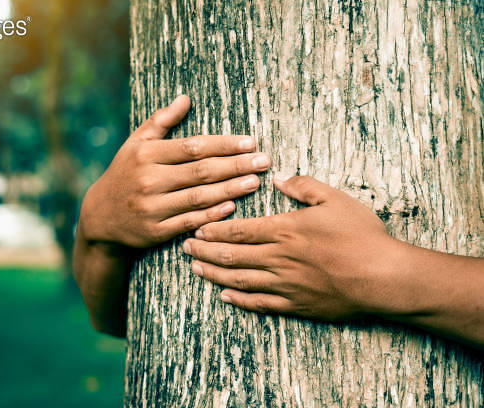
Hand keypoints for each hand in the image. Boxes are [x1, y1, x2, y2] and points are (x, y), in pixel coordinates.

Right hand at [80, 95, 270, 247]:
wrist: (99, 217)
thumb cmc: (125, 174)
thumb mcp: (135, 144)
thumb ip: (161, 121)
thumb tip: (185, 98)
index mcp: (145, 154)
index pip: (193, 147)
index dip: (224, 144)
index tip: (250, 142)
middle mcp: (148, 180)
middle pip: (201, 171)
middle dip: (236, 165)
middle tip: (263, 161)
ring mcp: (152, 207)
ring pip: (199, 197)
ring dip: (230, 189)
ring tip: (255, 181)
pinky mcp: (155, 231)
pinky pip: (189, 221)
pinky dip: (212, 214)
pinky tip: (232, 206)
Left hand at [183, 175, 404, 320]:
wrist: (384, 277)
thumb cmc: (362, 236)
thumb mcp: (335, 199)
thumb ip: (304, 186)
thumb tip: (279, 177)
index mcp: (285, 230)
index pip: (238, 230)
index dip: (213, 229)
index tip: (196, 227)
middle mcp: (278, 258)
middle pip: (231, 255)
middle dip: (204, 250)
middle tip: (185, 247)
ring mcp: (285, 285)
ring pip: (239, 280)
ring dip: (214, 273)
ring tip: (196, 268)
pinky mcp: (296, 305)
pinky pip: (260, 304)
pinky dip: (240, 300)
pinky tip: (226, 296)